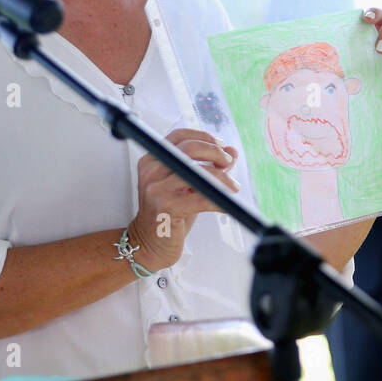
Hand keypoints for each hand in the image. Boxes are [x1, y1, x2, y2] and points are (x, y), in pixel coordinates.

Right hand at [130, 128, 239, 270]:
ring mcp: (157, 189)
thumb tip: (232, 152)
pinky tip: (227, 205)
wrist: (148, 244)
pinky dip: (219, 200)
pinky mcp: (166, 208)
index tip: (221, 145)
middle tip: (228, 163)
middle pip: (190, 148)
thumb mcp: (187, 185)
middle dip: (215, 152)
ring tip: (232, 187)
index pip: (179, 136)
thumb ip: (208, 167)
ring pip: (199, 172)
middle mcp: (151, 171)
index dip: (204, 137)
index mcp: (152, 161)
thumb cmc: (168, 213)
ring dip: (222, 178)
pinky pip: (201, 198)